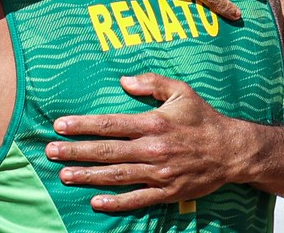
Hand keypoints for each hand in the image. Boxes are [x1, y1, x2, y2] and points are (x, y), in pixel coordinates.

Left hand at [45, 73, 243, 211]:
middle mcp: (153, 149)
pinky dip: (116, 203)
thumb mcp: (181, 91)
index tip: (59, 125)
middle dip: (76, 151)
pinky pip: (137, 200)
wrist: (232, 151)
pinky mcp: (167, 192)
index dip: (82, 125)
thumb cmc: (203, 119)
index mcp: (153, 123)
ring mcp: (159, 173)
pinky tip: (95, 202)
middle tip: (51, 151)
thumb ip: (151, 83)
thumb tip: (122, 80)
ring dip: (88, 176)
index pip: (110, 124)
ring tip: (64, 175)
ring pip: (116, 176)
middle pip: (107, 152)